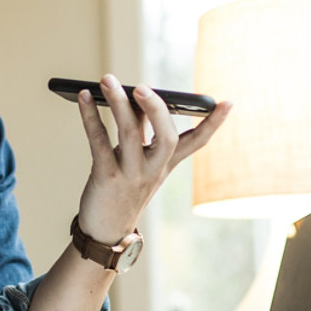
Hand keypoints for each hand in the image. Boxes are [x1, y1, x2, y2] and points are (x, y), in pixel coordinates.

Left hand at [74, 73, 230, 242]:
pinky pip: (99, 142)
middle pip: (167, 137)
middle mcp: (153, 170)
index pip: (197, 143)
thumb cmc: (122, 189)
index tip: (227, 103)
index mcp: (165, 164)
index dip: (213, 124)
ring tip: (107, 79)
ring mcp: (131, 175)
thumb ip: (139, 129)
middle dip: (156, 109)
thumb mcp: (138, 160)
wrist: (105, 231)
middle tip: (141, 86)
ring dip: (118, 103)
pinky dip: (91, 116)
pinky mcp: (106, 177)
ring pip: (129, 134)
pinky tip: (83, 97)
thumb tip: (129, 95)